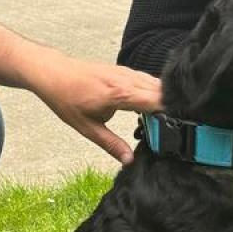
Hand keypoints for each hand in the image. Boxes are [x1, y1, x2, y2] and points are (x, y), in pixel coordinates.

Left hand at [26, 57, 162, 162]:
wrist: (53, 73)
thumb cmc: (66, 98)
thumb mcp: (87, 128)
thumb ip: (111, 144)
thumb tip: (129, 160)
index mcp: (120, 94)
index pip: (157, 101)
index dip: (171, 114)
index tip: (179, 128)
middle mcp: (127, 79)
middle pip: (162, 91)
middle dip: (172, 108)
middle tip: (175, 129)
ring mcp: (127, 72)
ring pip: (156, 84)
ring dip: (162, 100)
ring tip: (164, 121)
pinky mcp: (124, 71)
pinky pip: (147, 80)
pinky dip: (153, 92)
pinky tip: (150, 107)